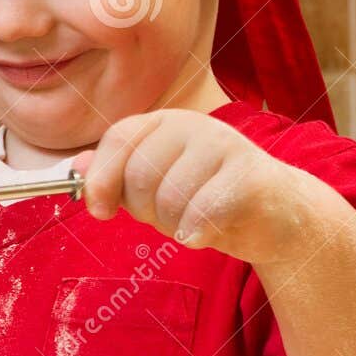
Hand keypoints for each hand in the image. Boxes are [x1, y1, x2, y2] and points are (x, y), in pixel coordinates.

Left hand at [73, 110, 299, 262]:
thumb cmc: (211, 198)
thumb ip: (119, 174)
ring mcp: (225, 146)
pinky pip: (200, 212)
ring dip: (173, 226)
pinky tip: (205, 232)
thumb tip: (76, 167)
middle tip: (170, 216)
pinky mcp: (249, 176)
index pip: (119, 138)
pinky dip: (195, 233)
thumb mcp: (159, 184)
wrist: (279, 215)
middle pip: (139, 175)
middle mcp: (194, 125)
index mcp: (167, 122)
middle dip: (146, 211)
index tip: (101, 211)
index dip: (101, 178)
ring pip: (168, 199)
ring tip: (194, 221)